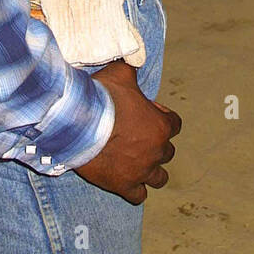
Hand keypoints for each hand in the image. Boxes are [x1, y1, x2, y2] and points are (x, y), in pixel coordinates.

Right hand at [74, 60, 180, 203]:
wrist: (78, 124)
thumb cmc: (102, 97)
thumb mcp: (121, 73)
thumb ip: (132, 69)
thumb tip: (134, 58)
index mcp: (160, 125)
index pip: (175, 124)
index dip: (162, 118)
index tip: (146, 114)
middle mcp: (156, 150)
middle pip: (167, 151)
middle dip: (155, 143)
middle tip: (136, 136)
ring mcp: (141, 171)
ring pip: (159, 178)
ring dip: (151, 170)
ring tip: (136, 162)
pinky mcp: (124, 186)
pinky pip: (139, 195)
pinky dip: (135, 189)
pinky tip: (125, 179)